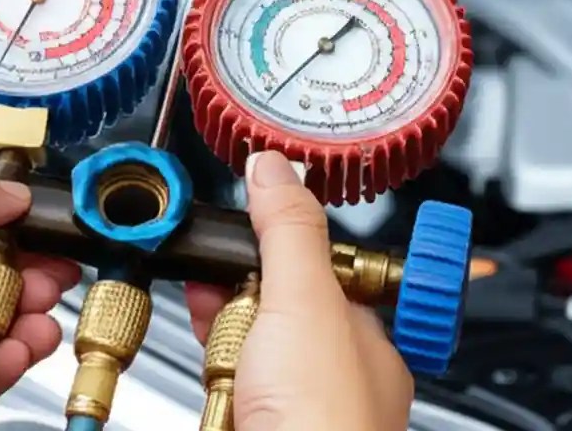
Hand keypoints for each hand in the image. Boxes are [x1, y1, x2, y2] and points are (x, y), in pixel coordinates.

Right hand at [186, 151, 412, 430]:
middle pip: (274, 315)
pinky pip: (222, 397)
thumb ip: (289, 230)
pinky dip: (207, 383)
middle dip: (236, 295)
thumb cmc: (325, 426)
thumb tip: (275, 165)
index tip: (247, 223)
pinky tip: (206, 381)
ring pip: (243, 358)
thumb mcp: (306, 301)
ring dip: (218, 340)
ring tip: (212, 336)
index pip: (321, 273)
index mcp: (365, 342)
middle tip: (211, 277)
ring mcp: (290, 414)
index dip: (279, 248)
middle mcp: (333, 382)